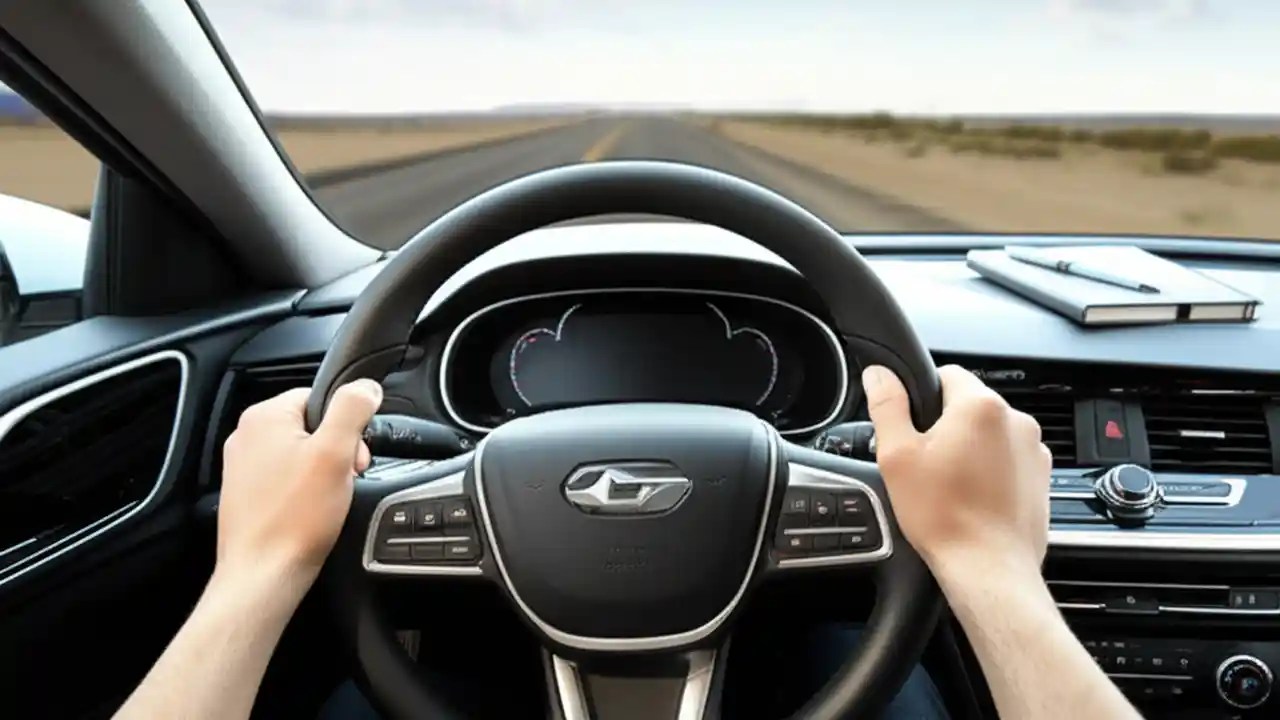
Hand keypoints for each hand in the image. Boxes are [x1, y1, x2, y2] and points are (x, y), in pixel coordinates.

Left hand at [217, 380, 382, 579]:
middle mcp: (246, 437)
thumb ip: (352, 410)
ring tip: (325, 499)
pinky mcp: (246, 493)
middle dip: (336, 450)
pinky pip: (286, 478)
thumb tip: (365, 386)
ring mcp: (243, 466)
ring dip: (322, 472)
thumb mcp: (336, 453)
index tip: (353, 456)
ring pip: (300, 453)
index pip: (320, 398)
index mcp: (264, 417)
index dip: (346, 425)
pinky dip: (303, 490)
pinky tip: (309, 511)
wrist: (264, 574)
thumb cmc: (295, 519)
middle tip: (343, 478)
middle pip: (311, 426)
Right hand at [862, 364, 1050, 581]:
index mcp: (981, 406)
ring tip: (950, 485)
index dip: (923, 398)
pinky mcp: (1041, 477)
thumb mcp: (897, 455)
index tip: (913, 428)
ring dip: (970, 448)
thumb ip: (888, 405)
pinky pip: (1008, 459)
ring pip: (990, 433)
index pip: (947, 374)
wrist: (988, 568)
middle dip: (946, 427)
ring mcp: (1034, 450)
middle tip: (926, 463)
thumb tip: (880, 374)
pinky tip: (972, 498)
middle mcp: (1016, 420)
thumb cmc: (944, 516)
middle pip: (970, 405)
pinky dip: (991, 471)